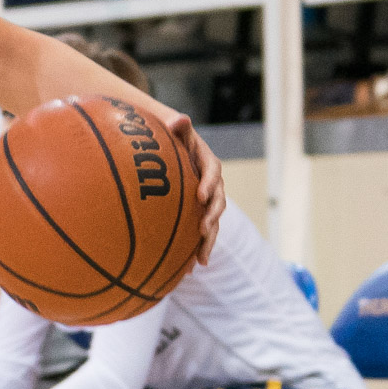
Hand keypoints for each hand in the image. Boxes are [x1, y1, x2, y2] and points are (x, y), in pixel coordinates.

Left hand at [165, 112, 226, 261]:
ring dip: (208, 241)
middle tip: (202, 230)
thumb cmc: (170, 137)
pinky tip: (189, 270)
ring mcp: (206, 201)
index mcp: (207, 162)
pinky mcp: (197, 214)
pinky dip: (195, 250)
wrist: (170, 149)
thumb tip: (179, 119)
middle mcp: (211, 184)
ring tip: (201, 260)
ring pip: (211, 223)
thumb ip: (178, 126)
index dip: (209, 184)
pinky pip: (199, 233)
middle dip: (211, 218)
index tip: (200, 196)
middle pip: (217, 203)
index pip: (213, 172)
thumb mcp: (175, 129)